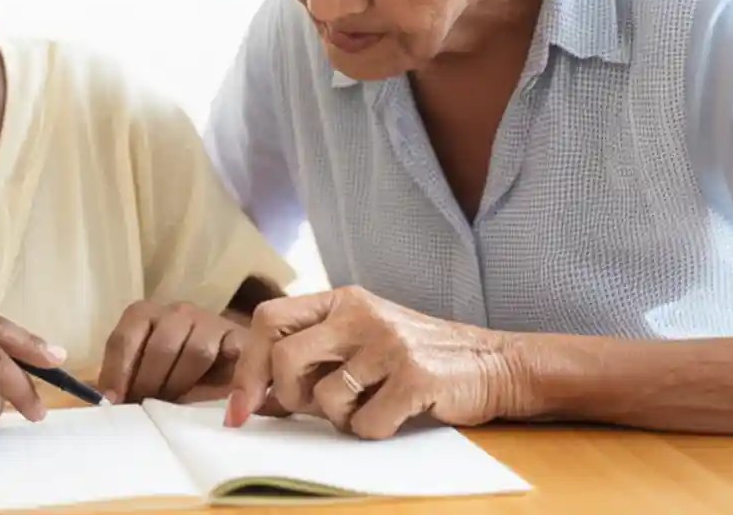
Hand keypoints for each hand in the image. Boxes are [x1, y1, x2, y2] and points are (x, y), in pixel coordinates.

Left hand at [98, 301, 245, 403]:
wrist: (225, 365)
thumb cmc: (174, 371)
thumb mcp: (142, 372)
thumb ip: (122, 380)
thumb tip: (104, 400)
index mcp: (144, 315)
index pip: (124, 339)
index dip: (117, 373)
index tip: (114, 402)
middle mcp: (176, 312)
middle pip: (160, 346)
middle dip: (150, 382)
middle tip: (146, 408)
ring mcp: (209, 321)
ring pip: (195, 351)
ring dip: (182, 383)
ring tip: (174, 405)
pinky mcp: (239, 337)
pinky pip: (232, 355)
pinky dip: (223, 379)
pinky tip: (216, 401)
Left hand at [226, 286, 519, 439]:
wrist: (492, 363)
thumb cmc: (414, 358)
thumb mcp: (360, 339)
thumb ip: (310, 356)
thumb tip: (250, 397)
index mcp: (340, 300)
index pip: (268, 320)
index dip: (247, 367)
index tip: (241, 408)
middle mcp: (360, 314)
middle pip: (283, 358)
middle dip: (286, 397)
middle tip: (310, 409)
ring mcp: (389, 343)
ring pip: (324, 398)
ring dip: (338, 419)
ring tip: (367, 407)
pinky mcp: (416, 376)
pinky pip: (365, 424)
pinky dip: (372, 432)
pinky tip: (394, 416)